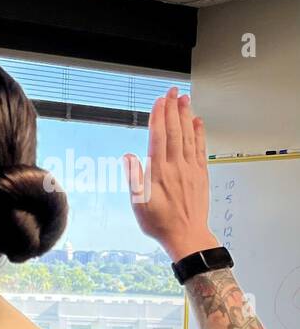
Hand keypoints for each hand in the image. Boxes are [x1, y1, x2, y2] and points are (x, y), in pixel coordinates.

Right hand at [125, 87, 218, 260]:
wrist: (187, 236)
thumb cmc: (160, 223)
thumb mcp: (139, 204)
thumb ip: (134, 179)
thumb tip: (128, 157)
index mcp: (160, 172)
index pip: (159, 137)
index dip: (159, 117)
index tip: (158, 101)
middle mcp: (177, 167)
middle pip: (175, 131)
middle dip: (173, 109)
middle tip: (172, 91)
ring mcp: (191, 169)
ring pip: (188, 136)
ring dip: (186, 116)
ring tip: (184, 99)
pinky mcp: (200, 174)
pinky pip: (200, 148)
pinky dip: (199, 133)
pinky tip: (197, 121)